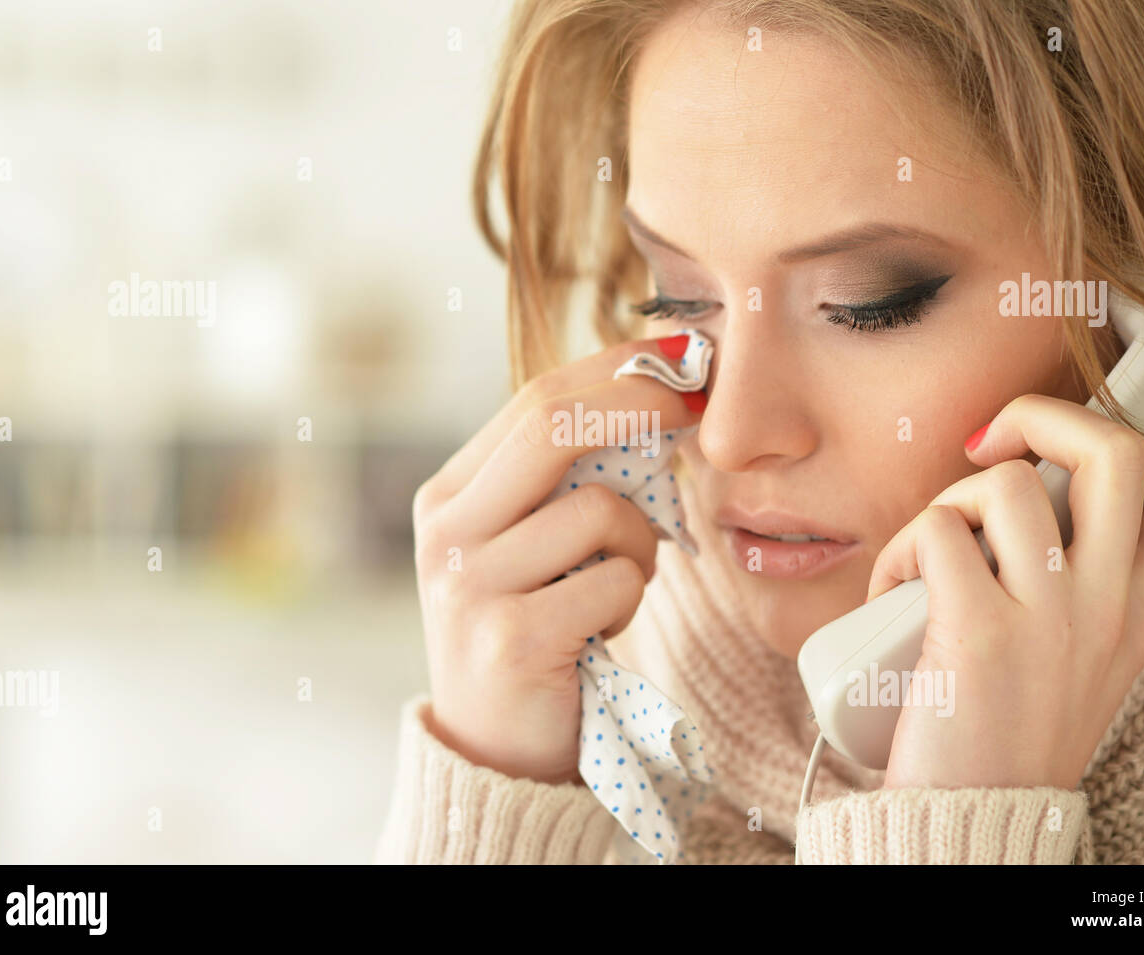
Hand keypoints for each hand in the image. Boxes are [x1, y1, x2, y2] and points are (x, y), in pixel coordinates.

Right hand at [412, 335, 703, 784]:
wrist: (496, 747)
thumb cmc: (533, 629)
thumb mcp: (530, 544)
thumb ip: (566, 480)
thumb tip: (659, 397)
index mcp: (449, 496)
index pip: (535, 399)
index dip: (615, 367)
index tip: (678, 353)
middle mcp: (447, 532)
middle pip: (552, 423)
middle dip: (640, 400)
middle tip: (697, 403)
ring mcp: (471, 585)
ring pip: (598, 509)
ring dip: (640, 542)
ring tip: (618, 582)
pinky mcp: (512, 639)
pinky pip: (615, 581)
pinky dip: (631, 597)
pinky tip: (604, 628)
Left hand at [869, 352, 1143, 790]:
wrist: (975, 813)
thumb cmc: (1009, 723)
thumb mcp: (1076, 653)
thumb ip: (1077, 580)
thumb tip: (1027, 497)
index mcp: (1137, 605)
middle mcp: (1109, 602)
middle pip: (1110, 451)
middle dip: (1043, 414)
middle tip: (991, 444)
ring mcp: (1052, 615)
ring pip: (1003, 485)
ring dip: (945, 507)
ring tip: (926, 559)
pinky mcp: (983, 629)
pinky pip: (935, 531)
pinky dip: (900, 551)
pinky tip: (895, 594)